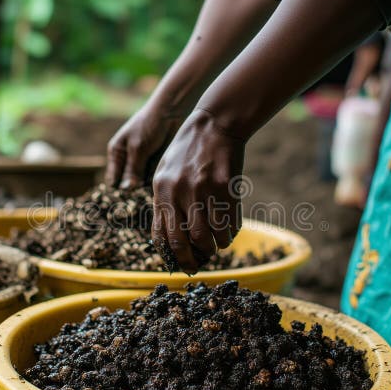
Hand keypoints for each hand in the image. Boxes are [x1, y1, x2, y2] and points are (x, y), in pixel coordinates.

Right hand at [105, 103, 181, 187]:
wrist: (170, 113)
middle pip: (127, 184)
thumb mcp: (138, 147)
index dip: (121, 189)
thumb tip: (126, 189)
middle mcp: (127, 161)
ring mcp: (141, 163)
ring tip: (155, 178)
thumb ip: (133, 169)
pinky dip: (156, 178)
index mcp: (117, 154)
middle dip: (135, 188)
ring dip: (147, 183)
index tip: (132, 192)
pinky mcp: (154, 164)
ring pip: (141, 183)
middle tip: (145, 187)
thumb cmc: (149, 125)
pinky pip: (152, 178)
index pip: (113, 180)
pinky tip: (161, 174)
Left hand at [151, 109, 244, 273]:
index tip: (179, 263)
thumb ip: (164, 200)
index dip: (170, 254)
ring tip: (216, 246)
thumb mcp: (165, 171)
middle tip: (198, 264)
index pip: (161, 234)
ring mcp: (202, 191)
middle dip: (191, 259)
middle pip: (183, 241)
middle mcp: (179, 193)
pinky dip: (229, 234)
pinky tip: (228, 233)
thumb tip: (169, 234)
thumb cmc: (188, 150)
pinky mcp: (224, 188)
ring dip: (213, 247)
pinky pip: (228, 222)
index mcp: (161, 190)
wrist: (214, 125)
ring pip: (208, 236)